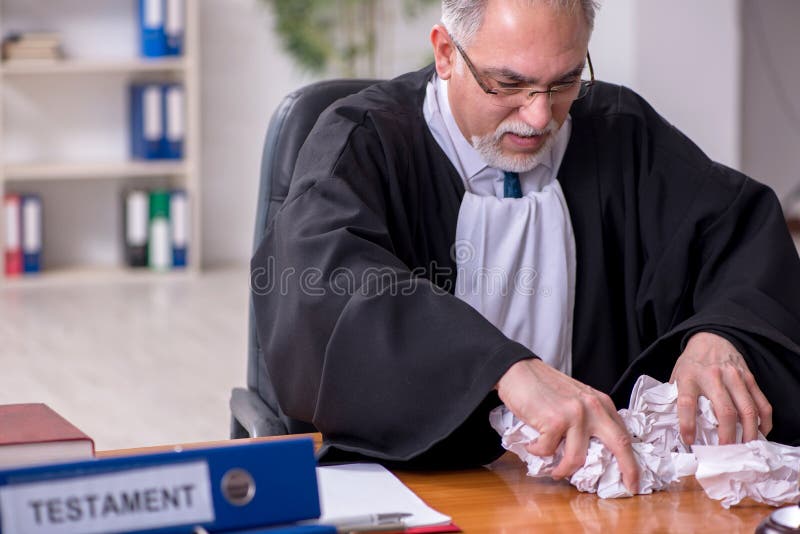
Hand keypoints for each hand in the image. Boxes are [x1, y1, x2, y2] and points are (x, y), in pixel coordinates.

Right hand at [496, 359, 638, 493]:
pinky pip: (547, 450)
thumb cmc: (543, 387)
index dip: (631, 460)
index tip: (633, 478)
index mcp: (601, 402)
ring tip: (554, 470)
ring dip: (563, 470)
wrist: (518, 371)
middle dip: (628, 470)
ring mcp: (575, 414)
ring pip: (577, 458)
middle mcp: (593, 407)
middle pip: (619, 444)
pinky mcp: (554, 421)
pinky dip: (537, 451)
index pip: (623, 434)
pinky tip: (532, 442)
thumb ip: (589, 420)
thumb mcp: (576, 400)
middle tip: (629, 488)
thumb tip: (594, 454)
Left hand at [670, 332, 771, 444]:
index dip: (687, 424)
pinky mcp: (750, 378)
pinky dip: (763, 421)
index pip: (687, 402)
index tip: (689, 441)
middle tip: (725, 452)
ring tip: (745, 448)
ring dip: (748, 433)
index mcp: (689, 377)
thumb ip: (676, 397)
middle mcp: (713, 377)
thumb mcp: (676, 375)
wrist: (711, 338)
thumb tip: (672, 425)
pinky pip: (762, 403)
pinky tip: (760, 433)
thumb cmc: (691, 362)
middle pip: (724, 411)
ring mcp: (735, 377)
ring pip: (748, 410)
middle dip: (726, 436)